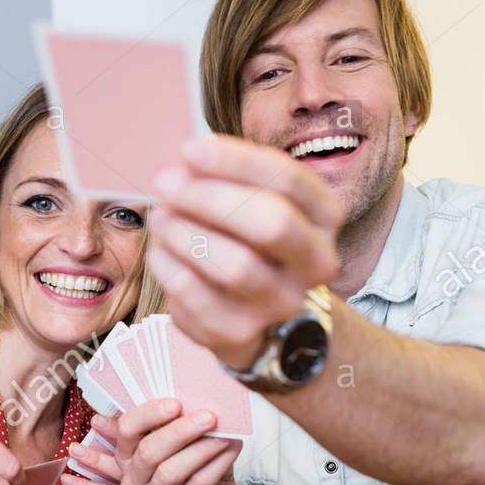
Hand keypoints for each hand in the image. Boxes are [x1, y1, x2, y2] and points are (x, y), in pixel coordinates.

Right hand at [79, 400, 242, 484]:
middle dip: (179, 431)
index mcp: (129, 455)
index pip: (127, 430)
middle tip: (208, 416)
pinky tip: (232, 448)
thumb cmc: (197, 465)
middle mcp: (134, 480)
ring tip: (224, 433)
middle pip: (149, 452)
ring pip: (171, 471)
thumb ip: (179, 418)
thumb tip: (192, 386)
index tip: (175, 402)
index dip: (148, 414)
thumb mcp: (184, 438)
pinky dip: (217, 463)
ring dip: (200, 448)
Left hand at [148, 134, 342, 368]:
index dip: (236, 161)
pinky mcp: (242, 334)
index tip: (189, 150)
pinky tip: (159, 250)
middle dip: (211, 199)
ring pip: (236, 266)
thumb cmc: (247, 240)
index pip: (288, 180)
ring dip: (186, 234)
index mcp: (324, 218)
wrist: (252, 313)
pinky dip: (169, 267)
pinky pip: (198, 298)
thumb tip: (187, 164)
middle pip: (274, 224)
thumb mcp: (250, 199)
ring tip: (161, 218)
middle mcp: (316, 263)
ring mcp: (282, 304)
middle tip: (166, 183)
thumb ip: (226, 177)